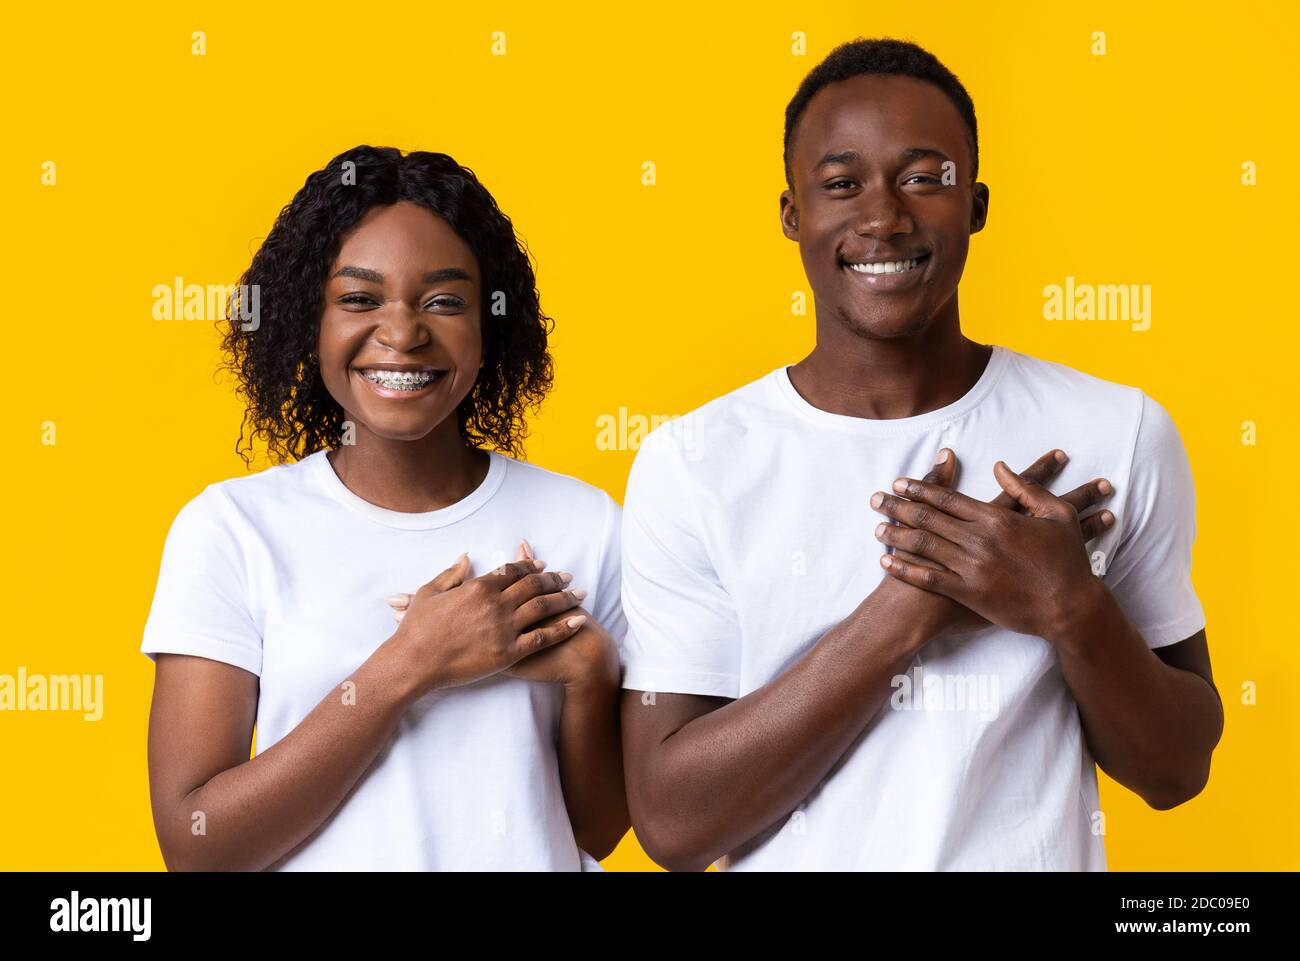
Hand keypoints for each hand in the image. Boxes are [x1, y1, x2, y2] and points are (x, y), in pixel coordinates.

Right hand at [385, 550, 588, 696]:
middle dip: (554, 579)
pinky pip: (543, 638)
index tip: (543, 564)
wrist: (413, 662)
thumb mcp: (429, 592)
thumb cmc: (416, 628)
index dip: (530, 565)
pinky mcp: (509, 652)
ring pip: (543, 608)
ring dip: (565, 599)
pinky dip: (563, 628)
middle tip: (568, 576)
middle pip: (533, 585)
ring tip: (580, 595)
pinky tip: (578, 622)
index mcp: (479, 586)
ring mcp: (504, 628)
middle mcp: (496, 603)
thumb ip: (451, 573)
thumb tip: (466, 557)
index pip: (512, 571)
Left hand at [872, 456, 1111, 639]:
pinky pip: (929, 579)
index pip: (948, 498)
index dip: (920, 488)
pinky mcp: (969, 593)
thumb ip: (1027, 487)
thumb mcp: (1057, 514)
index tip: (899, 482)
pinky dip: (905, 568)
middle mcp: (979, 540)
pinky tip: (886, 561)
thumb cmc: (1067, 560)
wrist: (1071, 607)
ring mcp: (972, 567)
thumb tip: (1000, 466)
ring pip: (924, 545)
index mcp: (997, 518)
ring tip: (875, 527)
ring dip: (896, 534)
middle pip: (928, 518)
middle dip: (898, 506)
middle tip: (875, 499)